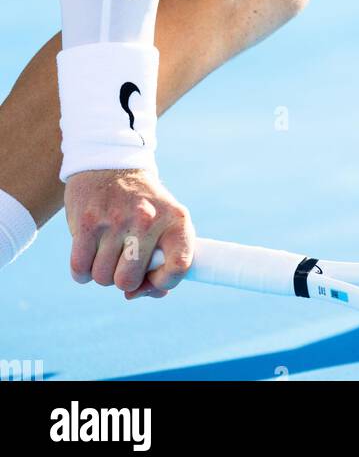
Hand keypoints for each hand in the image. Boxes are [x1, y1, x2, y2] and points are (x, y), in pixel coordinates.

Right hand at [65, 169, 194, 300]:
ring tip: (107, 250)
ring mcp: (116, 219)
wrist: (110, 163)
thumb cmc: (140, 204)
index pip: (179, 267)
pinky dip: (81, 271)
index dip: (163, 282)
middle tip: (122, 259)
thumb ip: (163, 260)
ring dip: (101, 272)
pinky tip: (89, 253)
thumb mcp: (163, 222)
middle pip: (128, 281)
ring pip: (102, 278)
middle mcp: (147, 219)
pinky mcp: (88, 221)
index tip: (152, 278)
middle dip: (122, 279)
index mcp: (176, 219)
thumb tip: (147, 293)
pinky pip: (80, 270)